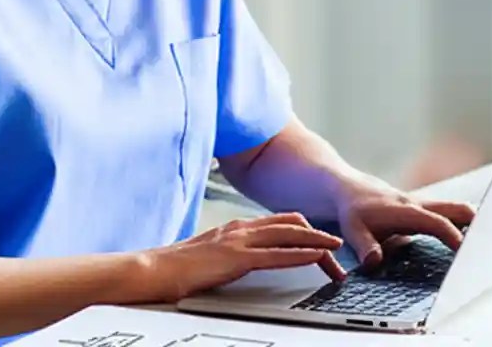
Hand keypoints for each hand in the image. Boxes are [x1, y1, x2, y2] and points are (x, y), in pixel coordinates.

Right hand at [148, 213, 345, 301]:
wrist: (154, 270)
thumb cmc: (179, 267)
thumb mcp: (213, 256)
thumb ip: (232, 254)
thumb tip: (247, 261)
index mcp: (236, 228)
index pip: (279, 222)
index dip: (304, 228)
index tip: (321, 237)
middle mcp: (241, 228)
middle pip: (289, 224)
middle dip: (316, 233)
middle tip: (337, 243)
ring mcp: (238, 241)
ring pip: (288, 235)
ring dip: (315, 240)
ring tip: (335, 247)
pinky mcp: (236, 258)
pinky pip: (276, 255)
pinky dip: (299, 254)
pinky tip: (314, 256)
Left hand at [336, 184, 474, 268]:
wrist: (348, 189)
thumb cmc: (353, 210)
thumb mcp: (352, 228)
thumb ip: (364, 246)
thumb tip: (374, 261)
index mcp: (405, 211)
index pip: (436, 222)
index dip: (452, 235)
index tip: (465, 250)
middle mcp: (419, 206)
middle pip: (456, 208)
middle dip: (477, 222)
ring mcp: (424, 206)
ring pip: (456, 209)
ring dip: (474, 222)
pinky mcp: (424, 210)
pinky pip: (450, 214)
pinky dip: (464, 223)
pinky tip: (475, 239)